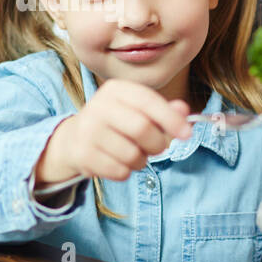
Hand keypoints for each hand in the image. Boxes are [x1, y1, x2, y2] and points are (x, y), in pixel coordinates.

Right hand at [35, 78, 191, 185]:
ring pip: (131, 154)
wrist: (74, 139)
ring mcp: (87, 130)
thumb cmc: (115, 123)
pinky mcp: (82, 154)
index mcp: (116, 90)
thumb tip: (184, 110)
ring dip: (141, 160)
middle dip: (157, 144)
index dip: (171, 118)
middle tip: (157, 147)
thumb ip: (163, 110)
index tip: (187, 133)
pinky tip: (117, 162)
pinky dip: (126, 171)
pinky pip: (119, 170)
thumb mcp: (138, 110)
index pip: (148, 101)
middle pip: (142, 128)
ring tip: (133, 154)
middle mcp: (98, 106)